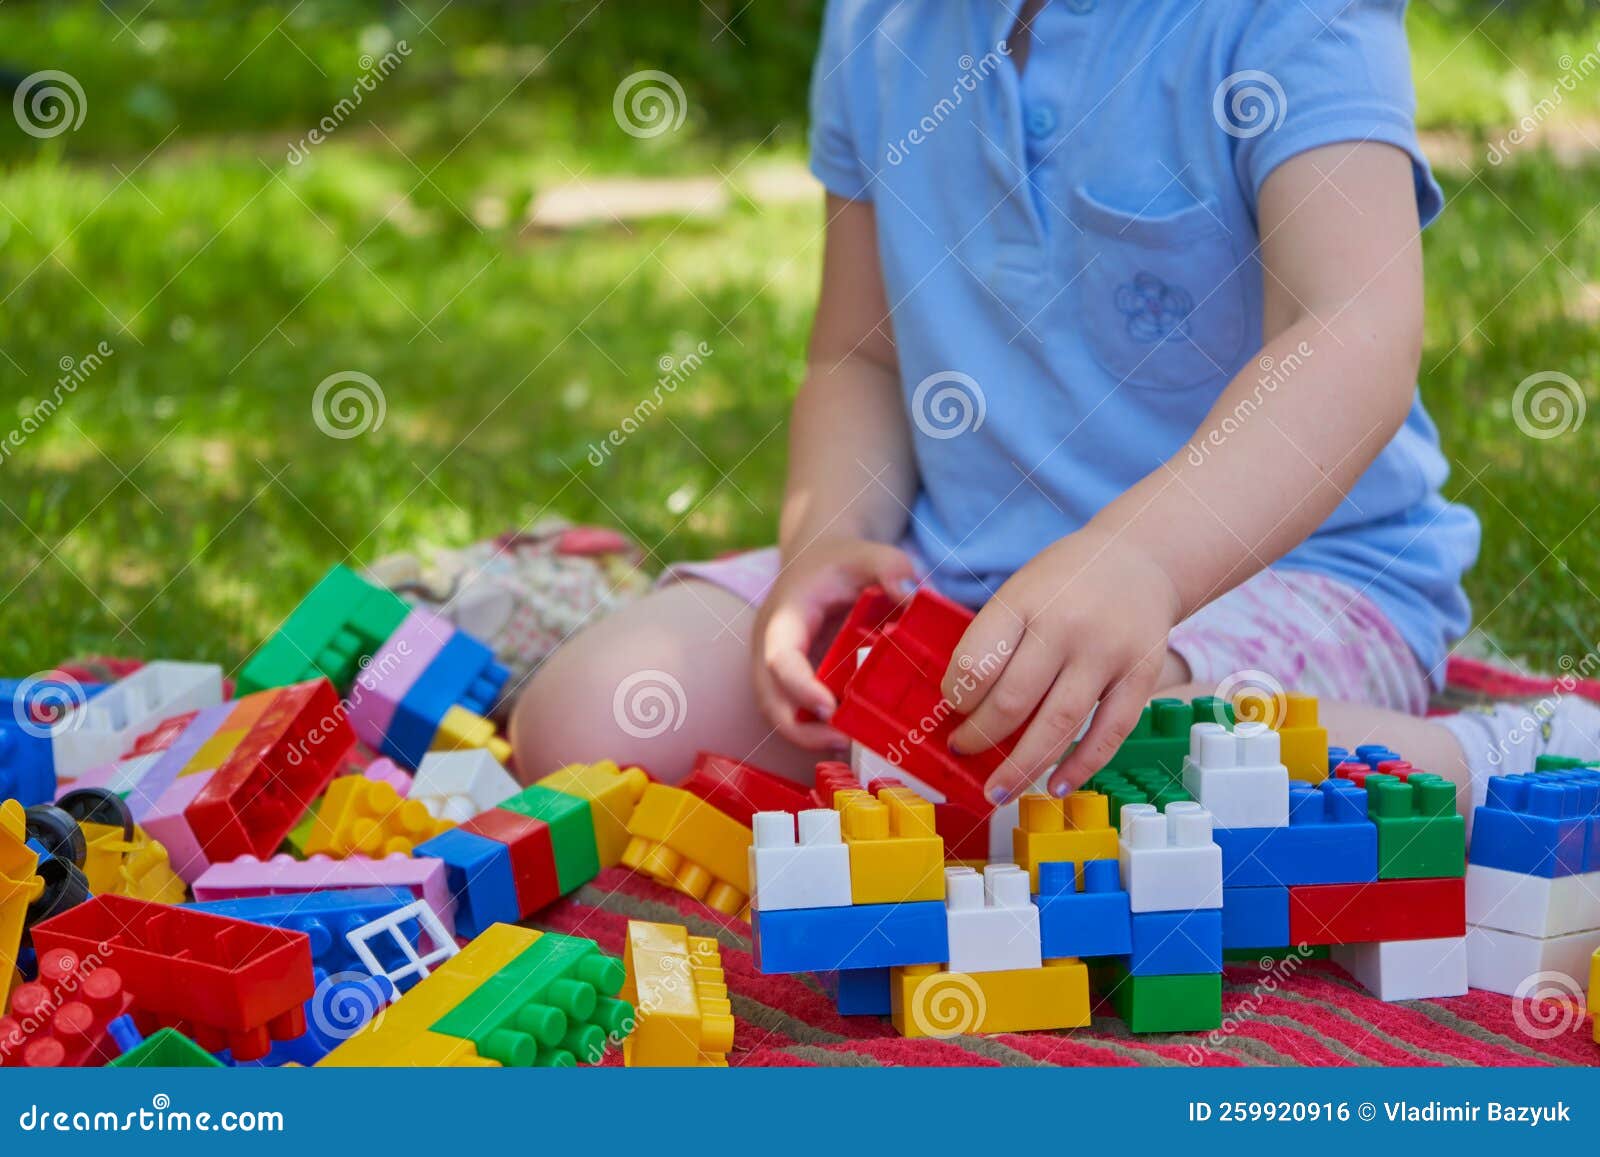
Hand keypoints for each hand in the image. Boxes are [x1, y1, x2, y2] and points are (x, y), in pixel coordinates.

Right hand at [753, 537, 918, 748]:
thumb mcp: (867, 553)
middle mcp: (770, 645)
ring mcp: (775, 665)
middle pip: (769, 698)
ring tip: (850, 742)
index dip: (799, 687)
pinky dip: (814, 728)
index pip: (779, 658)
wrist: (817, 558)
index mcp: (785, 616)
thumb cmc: (840, 559)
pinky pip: (793, 711)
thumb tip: (910, 597)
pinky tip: (849, 731)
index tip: (829, 708)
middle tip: (843, 741)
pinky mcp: (789, 679)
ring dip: (808, 735)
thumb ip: (891, 566)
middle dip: (800, 730)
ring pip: (778, 712)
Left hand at [942, 530, 1180, 801]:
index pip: (977, 662)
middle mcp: (1066, 626)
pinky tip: (1056, 787)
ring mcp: (1107, 653)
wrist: (1141, 559)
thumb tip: (963, 708)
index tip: (953, 708)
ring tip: (997, 791)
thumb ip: (995, 639)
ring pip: (1059, 724)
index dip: (957, 696)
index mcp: (1025, 601)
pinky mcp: (1140, 677)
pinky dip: (1081, 766)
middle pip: (1013, 700)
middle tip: (963, 750)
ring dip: (1023, 766)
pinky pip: (1109, 733)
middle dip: (980, 737)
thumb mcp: (1020, 590)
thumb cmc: (1066, 582)